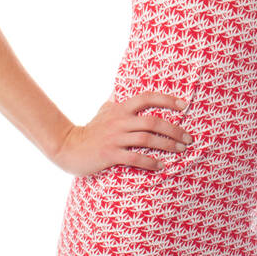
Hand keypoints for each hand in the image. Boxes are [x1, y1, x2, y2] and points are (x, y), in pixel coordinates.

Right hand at [49, 91, 191, 175]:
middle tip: (188, 138)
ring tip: (180, 150)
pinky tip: (160, 166)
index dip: (167, 100)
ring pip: (147, 139)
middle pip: (153, 121)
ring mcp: (115, 138)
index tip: (184, 105)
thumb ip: (118, 101)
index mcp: (121, 109)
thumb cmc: (91, 130)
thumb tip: (124, 89)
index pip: (147, 98)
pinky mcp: (110, 154)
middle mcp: (120, 121)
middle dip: (174, 129)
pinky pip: (134, 158)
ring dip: (167, 145)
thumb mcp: (104, 111)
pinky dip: (150, 162)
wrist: (68, 147)